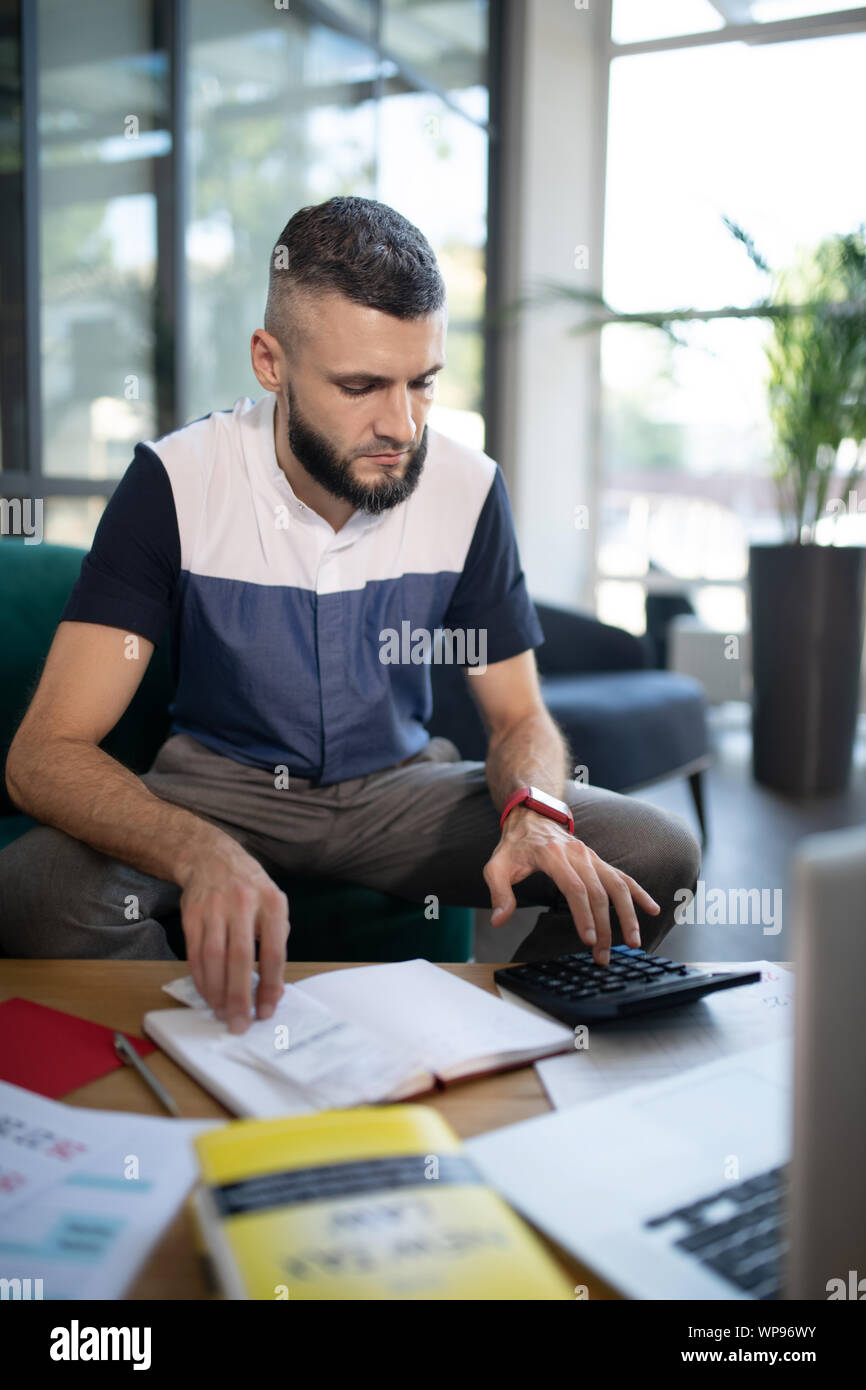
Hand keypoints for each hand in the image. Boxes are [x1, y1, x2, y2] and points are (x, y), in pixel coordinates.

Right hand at [177, 843, 289, 1032]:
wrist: (212, 858)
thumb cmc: (250, 888)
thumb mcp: (273, 904)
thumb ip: (275, 941)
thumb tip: (273, 989)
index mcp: (272, 903)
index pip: (273, 952)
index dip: (270, 985)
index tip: (267, 1010)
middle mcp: (243, 903)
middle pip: (240, 958)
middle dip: (239, 996)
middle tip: (240, 1023)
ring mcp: (214, 908)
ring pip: (213, 958)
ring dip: (216, 992)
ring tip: (222, 1013)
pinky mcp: (191, 915)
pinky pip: (194, 954)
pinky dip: (201, 979)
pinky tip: (207, 994)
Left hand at [483, 805, 659, 964]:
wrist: (533, 817)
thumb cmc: (515, 846)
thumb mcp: (496, 866)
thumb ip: (499, 893)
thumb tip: (499, 919)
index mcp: (552, 856)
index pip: (574, 888)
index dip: (583, 915)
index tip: (588, 939)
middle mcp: (578, 855)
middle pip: (598, 893)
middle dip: (604, 927)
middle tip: (603, 955)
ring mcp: (592, 858)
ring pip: (617, 886)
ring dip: (627, 915)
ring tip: (633, 942)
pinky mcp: (599, 862)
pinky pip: (623, 877)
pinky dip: (640, 893)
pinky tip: (653, 909)